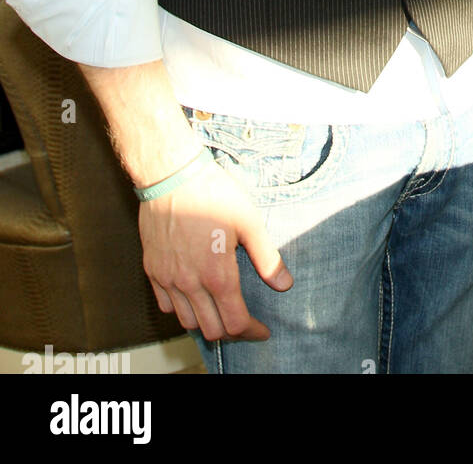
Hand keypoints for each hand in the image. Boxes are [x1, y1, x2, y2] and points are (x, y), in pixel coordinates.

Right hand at [140, 155, 291, 341]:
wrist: (172, 176)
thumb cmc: (213, 193)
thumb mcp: (249, 222)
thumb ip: (266, 257)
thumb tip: (284, 284)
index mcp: (217, 274)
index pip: (235, 322)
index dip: (253, 332)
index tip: (262, 330)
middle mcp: (189, 283)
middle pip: (211, 330)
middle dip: (231, 333)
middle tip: (244, 323)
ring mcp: (167, 278)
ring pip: (186, 321)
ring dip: (206, 322)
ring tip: (220, 311)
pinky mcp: (152, 270)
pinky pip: (165, 305)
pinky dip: (181, 309)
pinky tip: (193, 297)